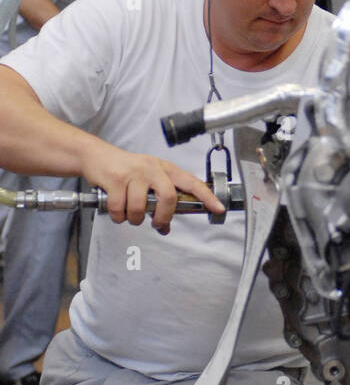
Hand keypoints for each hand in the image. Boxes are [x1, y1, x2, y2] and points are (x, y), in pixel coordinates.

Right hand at [81, 141, 224, 232]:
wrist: (96, 156)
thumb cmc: (125, 169)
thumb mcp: (147, 180)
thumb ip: (158, 201)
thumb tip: (165, 227)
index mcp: (165, 169)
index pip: (191, 182)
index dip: (207, 196)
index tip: (218, 208)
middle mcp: (152, 169)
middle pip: (169, 197)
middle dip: (162, 217)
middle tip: (156, 223)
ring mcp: (134, 173)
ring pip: (139, 208)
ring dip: (133, 218)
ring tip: (128, 214)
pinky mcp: (115, 179)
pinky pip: (119, 208)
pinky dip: (117, 215)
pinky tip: (116, 209)